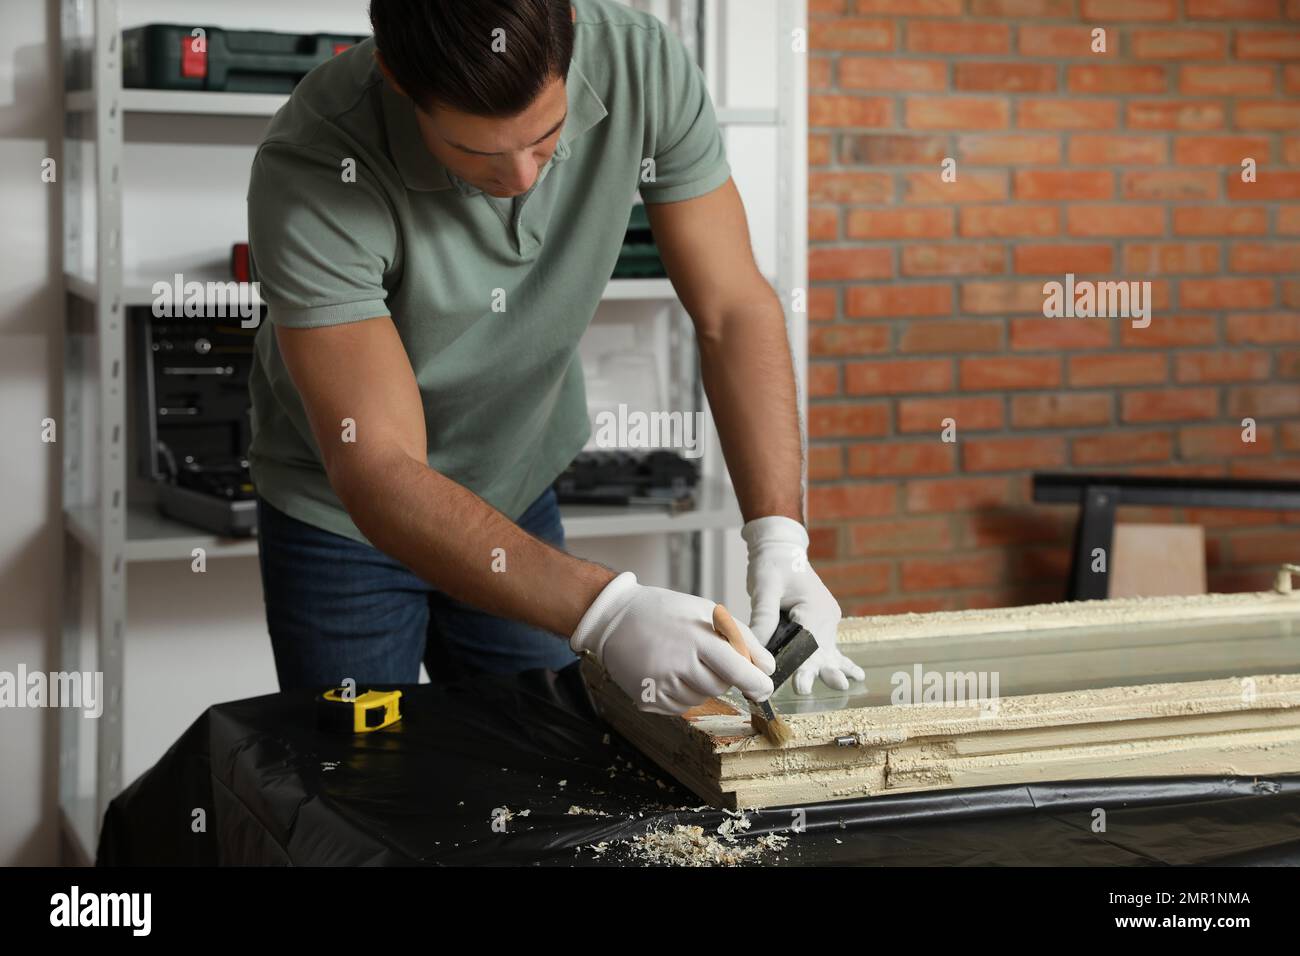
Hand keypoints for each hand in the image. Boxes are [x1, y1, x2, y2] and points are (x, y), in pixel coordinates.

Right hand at [570, 572, 774, 714]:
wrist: (615, 619)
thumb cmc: (665, 612)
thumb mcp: (707, 613)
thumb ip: (742, 639)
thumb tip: (768, 668)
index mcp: (696, 638)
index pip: (738, 670)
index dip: (757, 684)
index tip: (765, 688)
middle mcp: (678, 664)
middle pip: (722, 686)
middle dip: (723, 675)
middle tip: (706, 654)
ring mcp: (661, 685)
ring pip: (702, 698)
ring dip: (701, 683)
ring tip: (681, 658)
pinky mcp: (649, 700)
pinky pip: (681, 707)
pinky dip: (682, 692)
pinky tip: (668, 671)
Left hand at [742, 515, 864, 694]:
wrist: (781, 551)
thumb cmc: (772, 565)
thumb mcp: (764, 588)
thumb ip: (763, 617)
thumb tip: (754, 648)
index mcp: (814, 607)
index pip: (807, 641)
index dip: (801, 664)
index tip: (797, 683)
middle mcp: (826, 616)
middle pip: (820, 650)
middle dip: (815, 671)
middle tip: (805, 689)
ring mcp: (827, 621)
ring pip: (826, 651)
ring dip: (830, 670)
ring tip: (841, 686)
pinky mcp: (821, 624)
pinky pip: (827, 646)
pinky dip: (837, 661)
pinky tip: (856, 676)